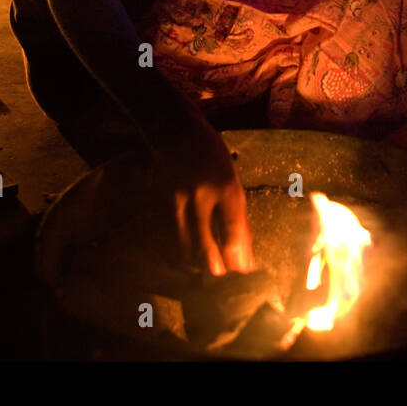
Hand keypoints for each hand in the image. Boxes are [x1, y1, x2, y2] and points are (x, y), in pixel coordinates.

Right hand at [152, 109, 254, 276]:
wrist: (176, 132)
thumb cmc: (211, 154)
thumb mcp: (231, 177)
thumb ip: (236, 211)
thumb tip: (244, 245)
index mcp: (226, 186)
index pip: (233, 228)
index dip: (238, 253)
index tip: (242, 270)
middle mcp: (202, 195)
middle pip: (207, 241)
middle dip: (215, 263)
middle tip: (220, 273)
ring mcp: (179, 199)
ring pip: (187, 242)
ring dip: (197, 258)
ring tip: (204, 266)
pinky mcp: (163, 202)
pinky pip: (174, 232)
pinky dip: (182, 246)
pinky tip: (187, 252)